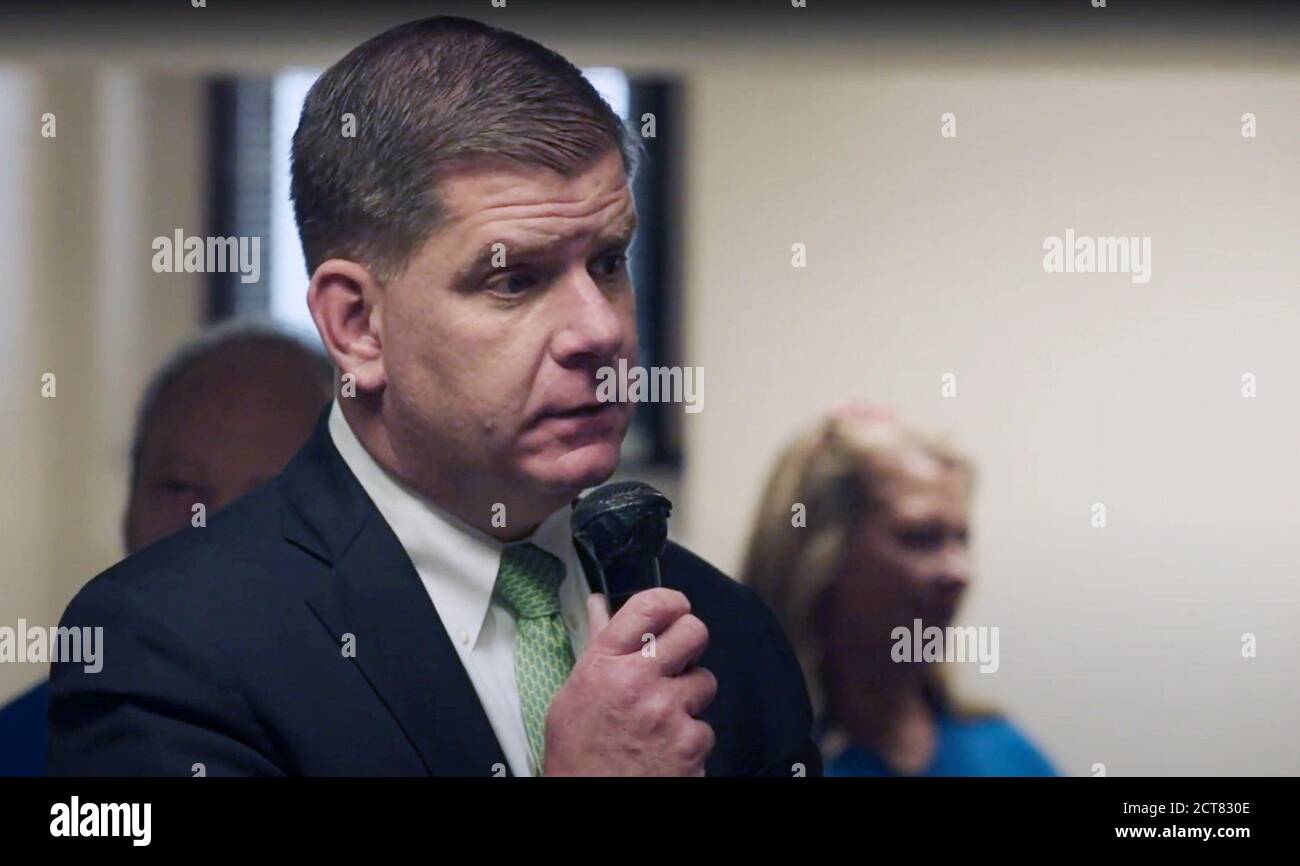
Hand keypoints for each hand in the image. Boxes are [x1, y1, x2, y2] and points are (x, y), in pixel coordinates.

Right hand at [542, 588, 716, 775]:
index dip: (671, 602)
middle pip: (693, 631)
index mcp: (604, 664)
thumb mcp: (573, 694)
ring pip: (705, 681)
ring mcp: (668, 712)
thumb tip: (600, 605)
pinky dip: (690, 739)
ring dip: (690, 697)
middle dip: (689, 643)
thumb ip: (598, 647)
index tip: (675, 609)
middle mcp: (638, 681)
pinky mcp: (691, 744)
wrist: (589, 802)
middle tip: (678, 659)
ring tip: (663, 717)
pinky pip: (705, 727)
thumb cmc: (577, 755)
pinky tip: (666, 749)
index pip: (648, 606)